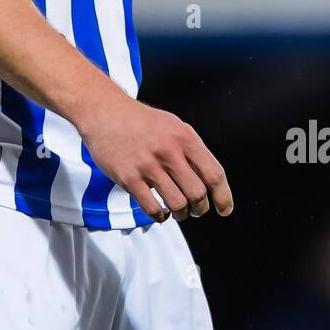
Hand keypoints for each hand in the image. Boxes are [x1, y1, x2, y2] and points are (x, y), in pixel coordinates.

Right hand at [77, 92, 232, 223]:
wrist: (105, 112)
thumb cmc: (141, 121)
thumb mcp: (173, 125)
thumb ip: (191, 149)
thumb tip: (210, 180)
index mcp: (185, 137)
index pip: (213, 174)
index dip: (223, 196)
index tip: (224, 209)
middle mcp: (169, 151)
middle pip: (197, 193)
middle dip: (200, 208)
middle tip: (196, 209)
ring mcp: (148, 165)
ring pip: (177, 203)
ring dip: (181, 214)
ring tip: (178, 212)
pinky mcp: (128, 177)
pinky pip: (152, 207)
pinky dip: (160, 216)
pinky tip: (160, 212)